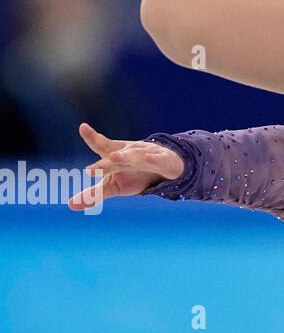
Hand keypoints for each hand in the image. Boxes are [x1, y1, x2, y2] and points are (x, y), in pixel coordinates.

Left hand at [68, 122, 183, 210]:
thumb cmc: (134, 175)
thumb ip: (93, 194)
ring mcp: (147, 155)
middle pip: (116, 155)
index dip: (92, 137)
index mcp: (116, 155)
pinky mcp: (164, 161)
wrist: (165, 170)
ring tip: (113, 157)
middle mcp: (130, 152)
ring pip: (135, 155)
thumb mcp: (113, 186)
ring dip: (125, 156)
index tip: (83, 127)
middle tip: (91, 168)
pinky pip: (159, 160)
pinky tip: (149, 159)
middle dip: (105, 160)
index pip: (102, 145)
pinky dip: (154, 159)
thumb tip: (70, 205)